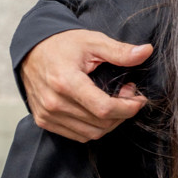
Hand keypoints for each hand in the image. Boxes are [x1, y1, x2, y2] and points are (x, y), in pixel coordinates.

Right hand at [19, 28, 151, 140]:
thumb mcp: (93, 42)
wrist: (32, 50)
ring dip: (110, 122)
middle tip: (128, 94)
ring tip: (114, 101)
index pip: (103, 108)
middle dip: (122, 113)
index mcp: (65, 82)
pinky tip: (99, 109)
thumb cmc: (63, 44)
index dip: (128, 108)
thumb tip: (146, 51)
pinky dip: (94, 127)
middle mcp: (53, 102)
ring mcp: (47, 114)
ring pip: (91, 133)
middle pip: (100, 124)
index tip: (139, 99)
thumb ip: (120, 51)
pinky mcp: (43, 121)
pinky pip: (77, 135)